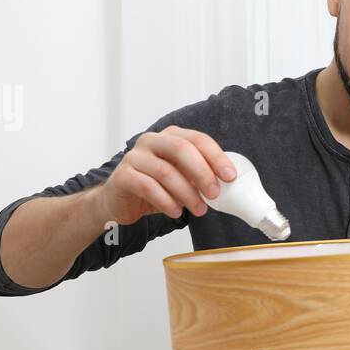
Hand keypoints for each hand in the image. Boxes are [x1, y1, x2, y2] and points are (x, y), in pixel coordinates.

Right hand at [95, 126, 237, 225]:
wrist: (119, 201)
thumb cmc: (154, 187)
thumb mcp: (181, 178)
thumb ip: (199, 176)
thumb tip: (226, 184)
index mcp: (170, 136)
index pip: (197, 139)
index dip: (216, 157)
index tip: (230, 177)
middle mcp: (151, 141)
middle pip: (181, 149)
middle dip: (202, 172)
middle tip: (215, 194)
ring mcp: (134, 157)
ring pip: (166, 172)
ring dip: (187, 193)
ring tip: (199, 209)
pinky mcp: (123, 176)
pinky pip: (148, 187)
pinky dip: (166, 202)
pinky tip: (176, 212)